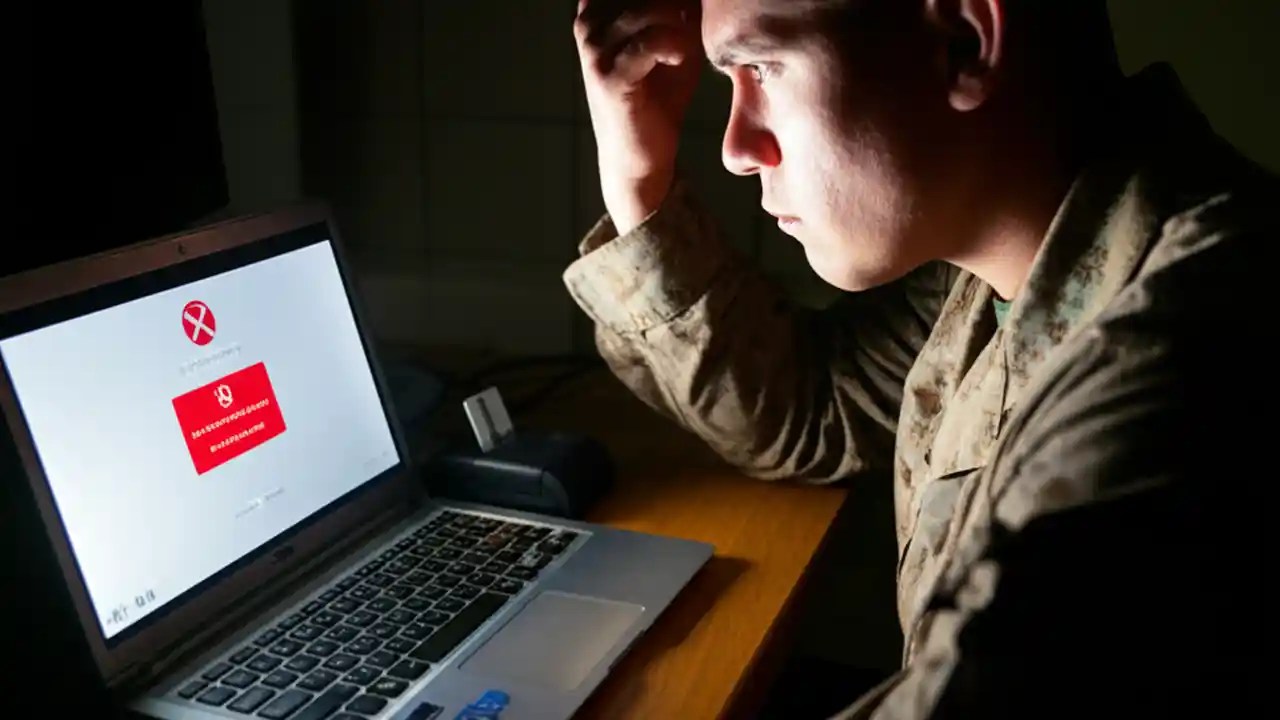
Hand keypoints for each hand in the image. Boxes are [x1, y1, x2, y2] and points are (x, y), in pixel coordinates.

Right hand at [574, 0, 702, 233]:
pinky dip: (674, 47)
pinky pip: (650, 42)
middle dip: (677, 6)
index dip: (670, 0)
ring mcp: (593, 49)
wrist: (640, 155)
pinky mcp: (608, 77)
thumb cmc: (658, 97)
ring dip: (680, 24)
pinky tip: (677, 60)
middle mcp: (588, 22)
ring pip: (649, 9)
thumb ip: (682, 9)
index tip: (687, 11)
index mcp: (597, 9)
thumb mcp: (675, 41)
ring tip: (686, 48)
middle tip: (692, 27)